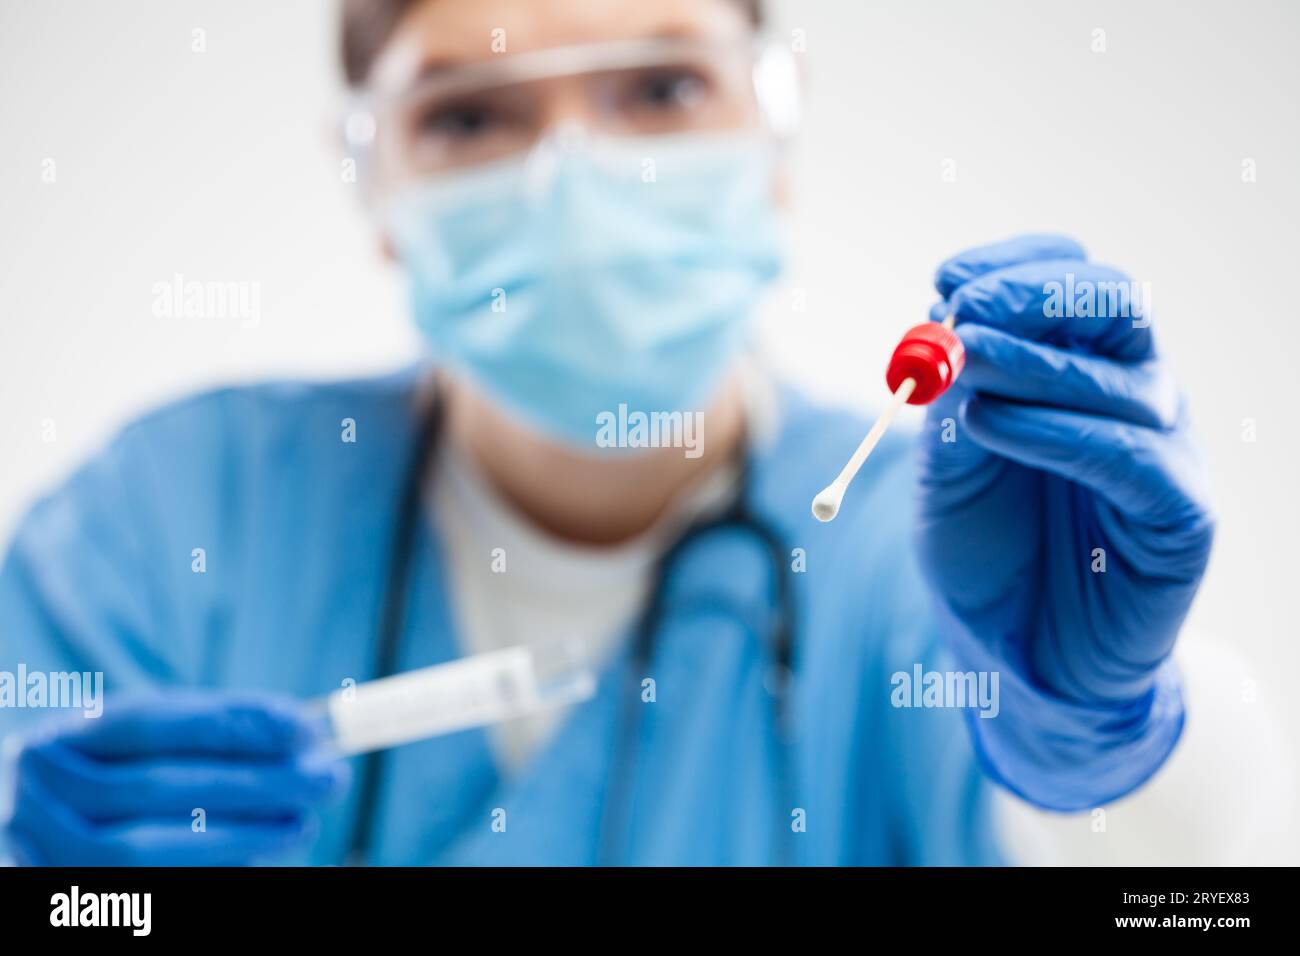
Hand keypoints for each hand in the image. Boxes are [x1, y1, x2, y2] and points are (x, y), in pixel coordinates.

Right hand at [3, 691, 348, 865]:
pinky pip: (151, 889)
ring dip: (236, 836)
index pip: (151, 723)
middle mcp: (34, 799)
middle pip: (154, 787)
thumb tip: (305, 733)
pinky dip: (210, 872)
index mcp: (57, 741)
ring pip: (142, 850)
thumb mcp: (152, 743)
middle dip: (252, 782)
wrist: (44, 838)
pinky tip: (258, 859)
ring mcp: (40, 856)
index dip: (232, 724)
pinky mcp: (70, 901)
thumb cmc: (116, 779)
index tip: (306, 727)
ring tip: (302, 824)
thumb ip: (218, 731)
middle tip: (327, 778)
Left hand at [916, 234, 1213, 704]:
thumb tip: (945, 326)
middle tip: (964, 311)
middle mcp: (1135, 396)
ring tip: (963, 373)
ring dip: (1033, 363)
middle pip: (1119, 305)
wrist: (1015, 654)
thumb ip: (950, 402)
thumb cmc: (984, 549)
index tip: (946, 280)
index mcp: (1083, 369)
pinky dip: (1055, 431)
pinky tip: (992, 426)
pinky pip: (1130, 454)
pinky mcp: (1181, 513)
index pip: (1074, 282)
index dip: (1013, 267)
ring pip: (1122, 379)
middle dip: (1035, 296)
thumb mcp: (947, 466)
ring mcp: (1166, 450)